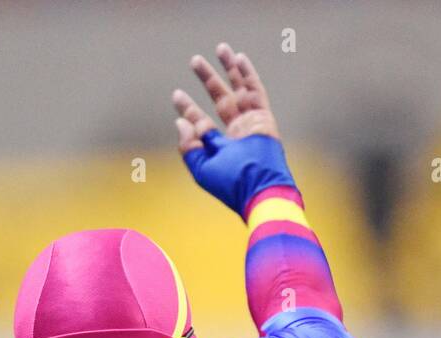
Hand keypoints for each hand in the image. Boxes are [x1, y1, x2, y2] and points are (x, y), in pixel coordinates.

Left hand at [171, 44, 293, 215]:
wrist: (259, 188)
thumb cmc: (231, 183)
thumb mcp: (201, 168)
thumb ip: (188, 146)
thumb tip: (180, 122)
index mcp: (220, 148)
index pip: (202, 122)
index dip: (188, 108)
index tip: (177, 95)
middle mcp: (236, 133)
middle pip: (220, 99)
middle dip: (208, 79)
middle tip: (195, 61)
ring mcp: (251, 124)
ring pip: (239, 90)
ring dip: (229, 69)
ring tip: (220, 48)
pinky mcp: (263, 118)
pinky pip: (255, 91)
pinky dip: (247, 74)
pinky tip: (238, 58)